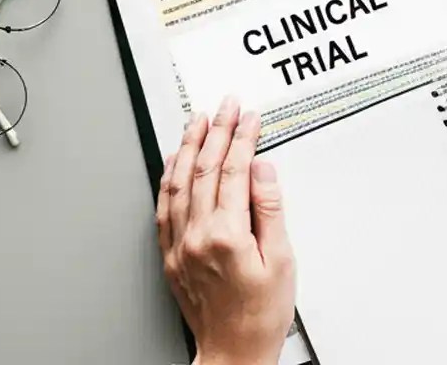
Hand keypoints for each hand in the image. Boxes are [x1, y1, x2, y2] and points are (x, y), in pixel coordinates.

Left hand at [157, 98, 295, 364]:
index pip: (234, 171)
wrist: (233, 353)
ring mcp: (180, 245)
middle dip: (216, 131)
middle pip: (204, 169)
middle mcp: (197, 236)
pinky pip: (164, 207)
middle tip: (226, 106)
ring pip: (179, 182)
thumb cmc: (261, 315)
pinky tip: (174, 162)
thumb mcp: (282, 261)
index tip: (249, 117)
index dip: (242, 138)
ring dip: (188, 146)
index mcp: (227, 236)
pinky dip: (169, 177)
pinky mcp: (171, 255)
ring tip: (197, 121)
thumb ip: (271, 210)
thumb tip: (262, 170)